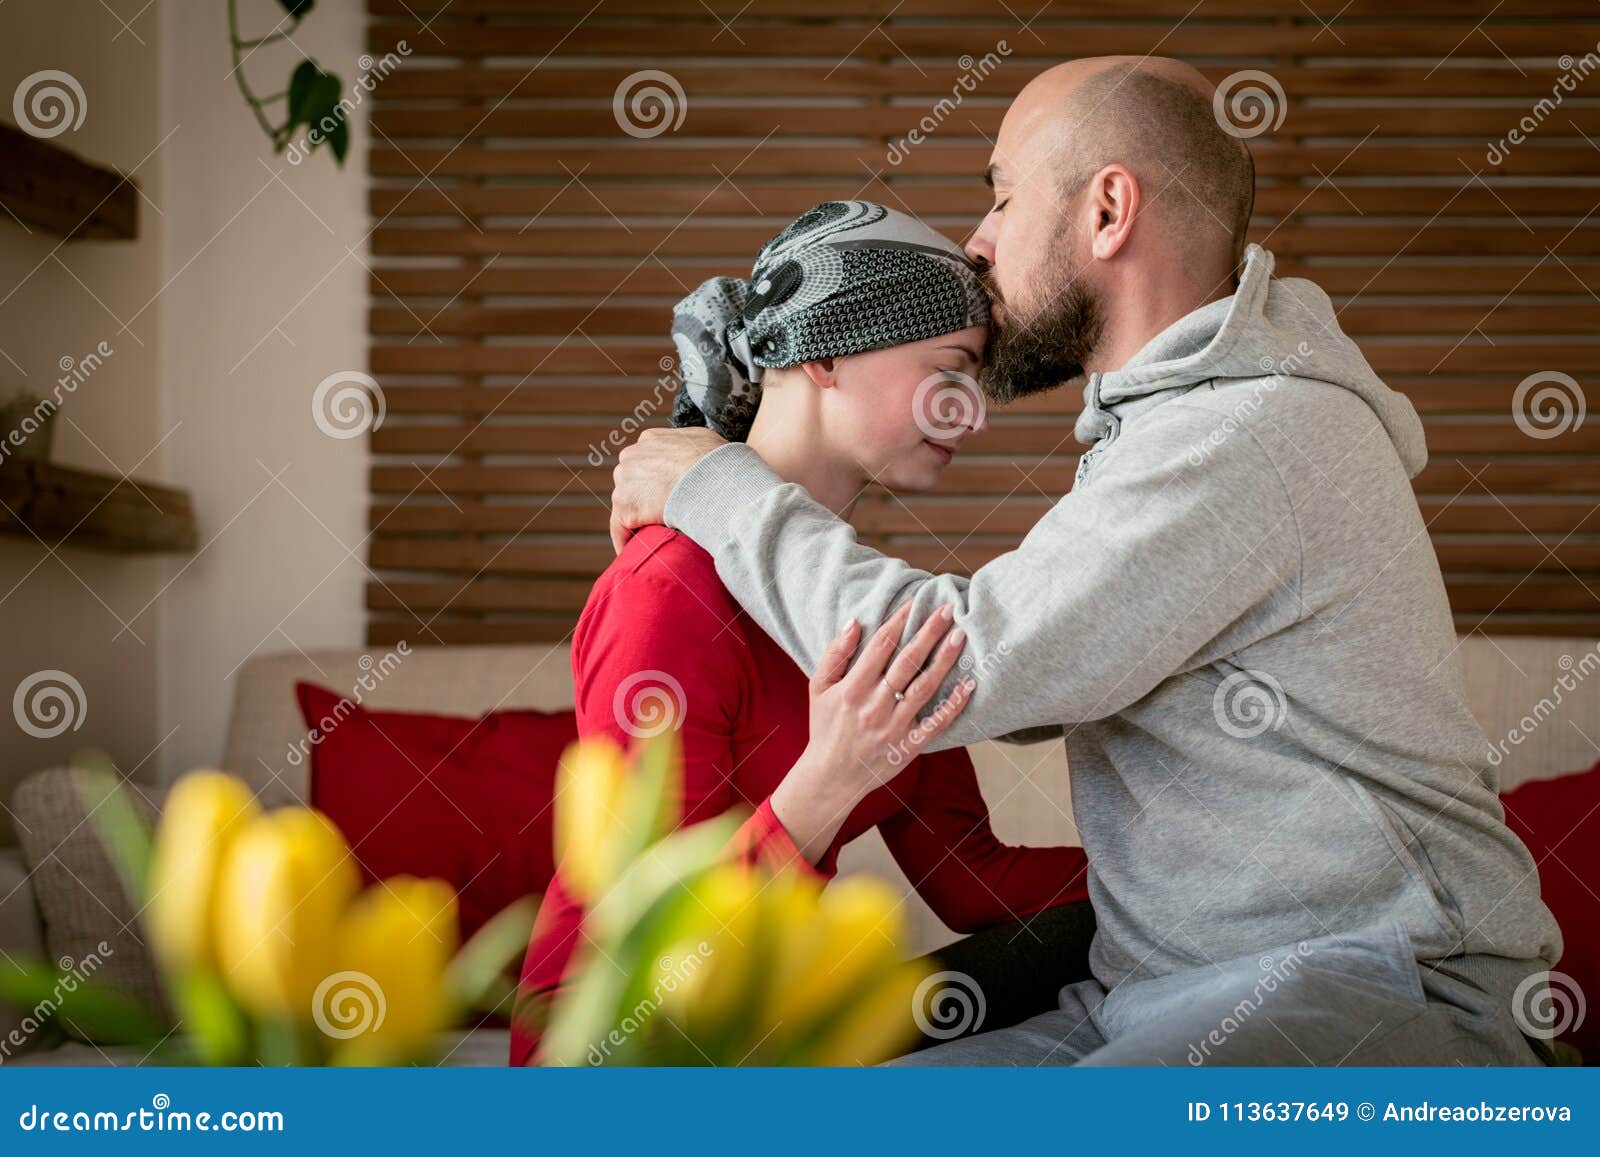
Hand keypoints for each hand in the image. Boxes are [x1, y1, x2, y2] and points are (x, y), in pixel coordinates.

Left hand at [609, 427, 726, 552]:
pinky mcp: (625, 506)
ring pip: (624, 506)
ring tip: (650, 538)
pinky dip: (626, 540)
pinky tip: (634, 552)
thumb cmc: (719, 462)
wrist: (714, 479)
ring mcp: (625, 481)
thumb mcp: (704, 440)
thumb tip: (697, 458)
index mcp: (649, 440)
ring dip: (636, 521)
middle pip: (631, 483)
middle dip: (642, 499)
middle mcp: (631, 456)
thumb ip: (689, 445)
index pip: (643, 463)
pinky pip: (620, 528)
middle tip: (658, 519)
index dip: (652, 482)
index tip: (660, 497)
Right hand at [771, 602, 974, 863]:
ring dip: (944, 660)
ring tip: (960, 636)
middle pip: (907, 661)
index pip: (881, 645)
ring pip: (925, 687)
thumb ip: (835, 654)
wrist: (829, 777)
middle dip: (929, 633)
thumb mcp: (818, 688)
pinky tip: (969, 685)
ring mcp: (894, 726)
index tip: (916, 603)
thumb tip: (854, 622)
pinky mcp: (908, 745)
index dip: (900, 621)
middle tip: (948, 610)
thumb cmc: (825, 727)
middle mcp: (875, 705)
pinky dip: (954, 704)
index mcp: (852, 688)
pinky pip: (936, 723)